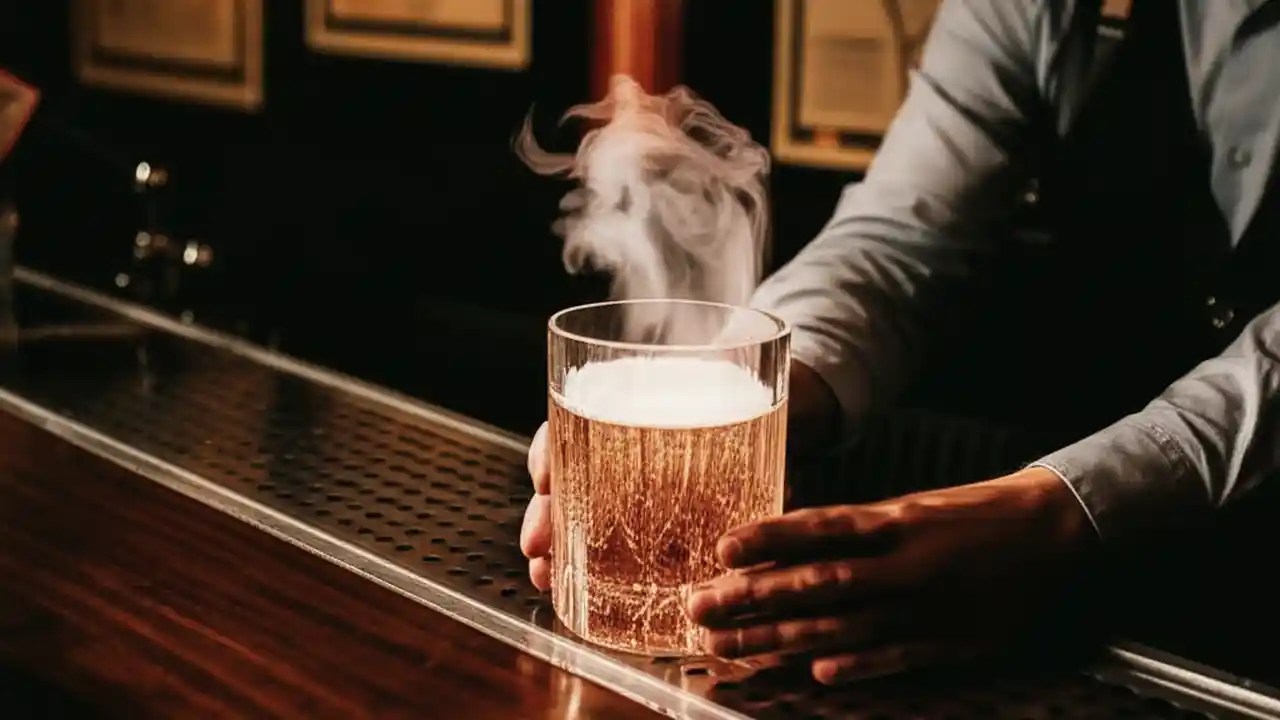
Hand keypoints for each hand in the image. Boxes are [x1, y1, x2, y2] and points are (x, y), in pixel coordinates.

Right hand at [519, 360, 840, 591]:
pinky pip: (611, 539)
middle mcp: (626, 442)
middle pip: (568, 473)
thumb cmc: (771, 391)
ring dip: (555, 544)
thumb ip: (765, 419)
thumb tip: (786, 457)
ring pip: (578, 509)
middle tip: (538, 548)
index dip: (552, 451)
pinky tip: (571, 587)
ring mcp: (636, 482)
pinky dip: (585, 563)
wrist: (798, 406)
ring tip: (544, 576)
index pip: (576, 419)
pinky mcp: (659, 518)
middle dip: (545, 513)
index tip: (545, 481)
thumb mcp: (761, 391)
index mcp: (638, 402)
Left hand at [686, 468, 1095, 683]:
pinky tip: (818, 673)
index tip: (721, 549)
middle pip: (816, 582)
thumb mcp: (910, 508)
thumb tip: (789, 545)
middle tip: (699, 608)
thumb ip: (855, 531)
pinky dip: (860, 664)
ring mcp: (926, 603)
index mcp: (892, 520)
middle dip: (753, 598)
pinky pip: (898, 655)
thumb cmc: (969, 516)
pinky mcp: (953, 639)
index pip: (817, 530)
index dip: (768, 539)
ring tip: (729, 645)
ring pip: (843, 624)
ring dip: (781, 638)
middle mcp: (902, 561)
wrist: (1052, 530)